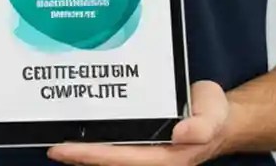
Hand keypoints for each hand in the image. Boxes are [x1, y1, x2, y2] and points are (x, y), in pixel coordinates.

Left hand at [48, 81, 230, 165]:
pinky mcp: (144, 143)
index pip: (123, 159)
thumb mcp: (213, 115)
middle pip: (110, 163)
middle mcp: (153, 158)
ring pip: (111, 158)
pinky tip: (80, 138)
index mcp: (166, 157)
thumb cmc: (215, 114)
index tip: (68, 150)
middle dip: (81, 158)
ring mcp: (147, 153)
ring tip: (58, 147)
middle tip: (53, 150)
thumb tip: (181, 133)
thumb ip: (201, 126)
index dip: (93, 155)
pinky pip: (117, 148)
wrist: (222, 118)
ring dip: (86, 154)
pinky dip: (97, 145)